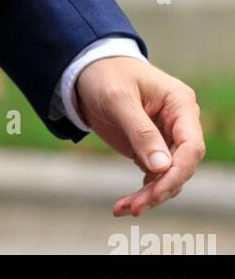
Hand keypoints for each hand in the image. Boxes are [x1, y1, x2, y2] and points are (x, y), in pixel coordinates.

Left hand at [73, 56, 205, 215]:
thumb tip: (163, 167)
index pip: (192, 146)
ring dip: (150, 196)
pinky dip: (143, 192)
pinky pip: (155, 177)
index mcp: (180, 103)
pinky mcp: (152, 149)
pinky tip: (125, 204)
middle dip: (161, 189)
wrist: (85, 70)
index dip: (178, 171)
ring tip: (123, 208)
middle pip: (182, 166)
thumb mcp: (118, 99)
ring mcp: (167, 138)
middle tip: (135, 206)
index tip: (157, 190)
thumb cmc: (104, 74)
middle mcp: (179, 123)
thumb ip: (140, 131)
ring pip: (169, 177)